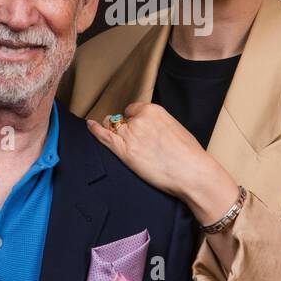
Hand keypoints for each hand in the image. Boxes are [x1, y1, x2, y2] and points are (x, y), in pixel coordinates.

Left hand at [86, 102, 238, 222]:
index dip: (134, 119)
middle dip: (123, 125)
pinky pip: (104, 137)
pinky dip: (95, 130)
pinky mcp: (124, 152)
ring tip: (115, 135)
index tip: (137, 127)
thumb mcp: (175, 128)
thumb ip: (158, 124)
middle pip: (122, 118)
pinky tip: (89, 125)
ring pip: (111, 126)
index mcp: (154, 111)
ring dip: (111, 129)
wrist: (191, 172)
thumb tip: (150, 129)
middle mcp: (139, 120)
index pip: (134, 109)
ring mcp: (130, 135)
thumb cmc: (189, 154)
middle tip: (131, 137)